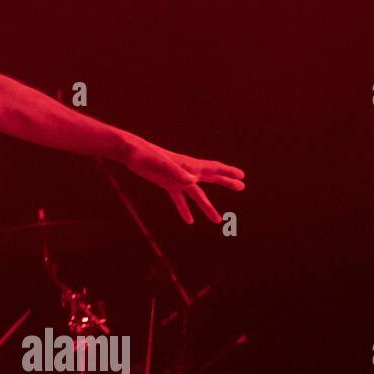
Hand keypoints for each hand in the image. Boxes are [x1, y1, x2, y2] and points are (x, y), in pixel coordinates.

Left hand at [122, 138, 245, 224]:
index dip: (228, 172)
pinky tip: (189, 220)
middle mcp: (186, 172)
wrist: (131, 152)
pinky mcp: (167, 183)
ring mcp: (177, 178)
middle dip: (226, 182)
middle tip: (242, 187)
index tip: (242, 176)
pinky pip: (179, 199)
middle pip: (211, 178)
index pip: (213, 169)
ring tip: (217, 220)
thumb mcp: (161, 164)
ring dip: (207, 206)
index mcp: (189, 165)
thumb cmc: (146, 155)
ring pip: (197, 194)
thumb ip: (177, 172)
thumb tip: (193, 181)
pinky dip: (184, 209)